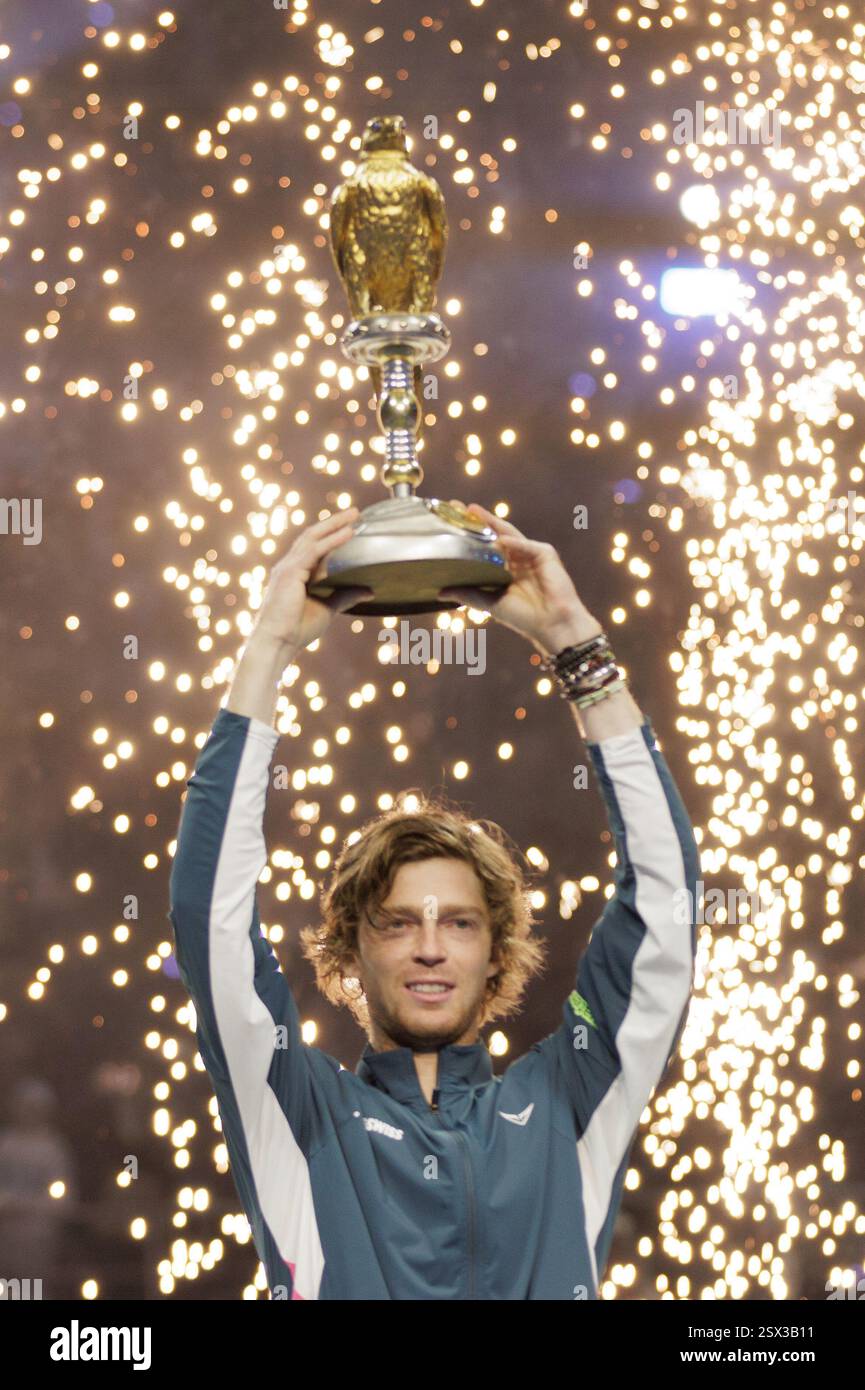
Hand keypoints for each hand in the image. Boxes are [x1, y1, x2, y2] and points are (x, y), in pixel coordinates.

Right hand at [253, 506, 373, 651]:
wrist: (277, 642)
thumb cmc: (297, 630)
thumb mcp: (327, 609)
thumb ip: (345, 596)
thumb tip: (369, 590)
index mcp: (294, 573)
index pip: (312, 546)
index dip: (330, 534)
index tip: (349, 525)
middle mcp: (289, 566)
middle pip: (312, 536)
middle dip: (333, 522)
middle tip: (355, 512)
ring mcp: (288, 567)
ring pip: (313, 538)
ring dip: (335, 525)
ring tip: (354, 516)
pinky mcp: (290, 572)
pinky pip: (314, 551)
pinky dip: (332, 541)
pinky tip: (347, 533)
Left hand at [438, 501, 601, 651]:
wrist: (551, 625)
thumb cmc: (523, 617)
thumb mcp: (490, 603)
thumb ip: (468, 594)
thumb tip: (439, 591)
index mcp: (503, 568)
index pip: (483, 546)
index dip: (467, 534)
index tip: (448, 522)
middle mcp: (516, 557)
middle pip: (494, 534)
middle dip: (476, 520)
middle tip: (456, 506)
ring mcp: (530, 554)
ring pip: (508, 533)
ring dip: (492, 522)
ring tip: (473, 511)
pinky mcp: (545, 554)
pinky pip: (526, 545)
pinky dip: (514, 543)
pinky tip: (501, 540)